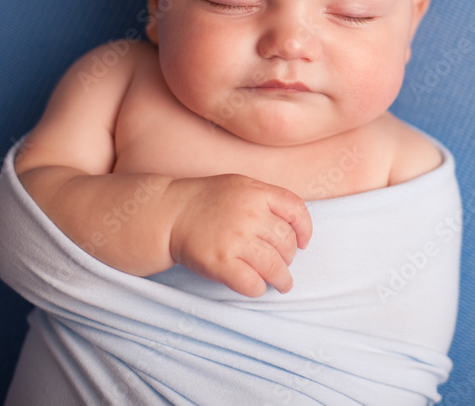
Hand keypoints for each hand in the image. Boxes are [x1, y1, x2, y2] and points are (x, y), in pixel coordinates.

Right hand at [169, 174, 312, 297]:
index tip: (303, 243)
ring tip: (282, 284)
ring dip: (282, 280)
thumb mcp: (240, 186)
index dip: (305, 229)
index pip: (296, 210)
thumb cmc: (207, 201)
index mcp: (256, 192)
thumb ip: (266, 199)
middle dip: (289, 258)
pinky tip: (257, 286)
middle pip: (286, 243)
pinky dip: (259, 288)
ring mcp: (235, 239)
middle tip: (283, 265)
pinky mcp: (220, 262)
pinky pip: (252, 283)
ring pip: (275, 267)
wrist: (169, 213)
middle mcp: (249, 215)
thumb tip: (295, 227)